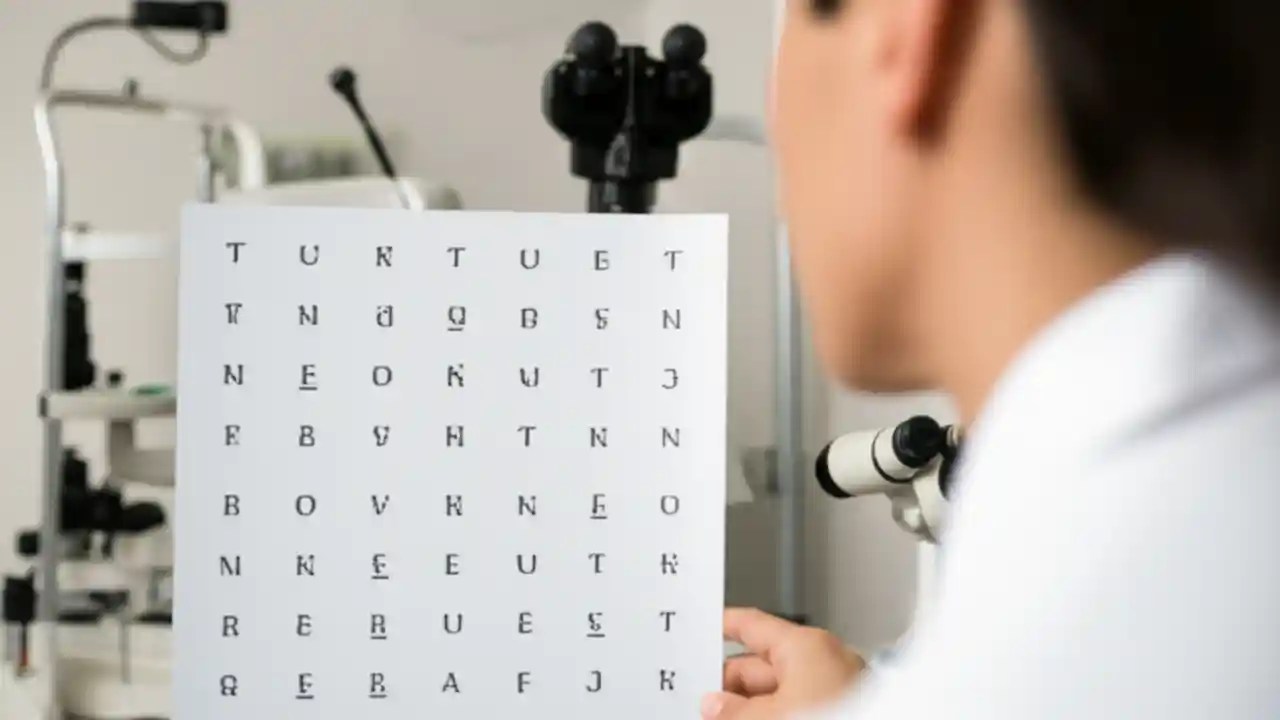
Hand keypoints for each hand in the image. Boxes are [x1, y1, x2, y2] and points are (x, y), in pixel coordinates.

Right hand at [702, 608, 865, 719]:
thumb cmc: (834, 717)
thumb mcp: (768, 717)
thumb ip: (734, 710)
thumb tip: (714, 705)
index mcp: (806, 647)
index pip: (753, 626)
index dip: (723, 627)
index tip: (703, 632)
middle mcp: (824, 664)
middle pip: (762, 668)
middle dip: (730, 688)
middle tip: (701, 706)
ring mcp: (835, 693)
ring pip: (779, 695)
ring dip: (750, 709)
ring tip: (722, 719)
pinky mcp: (844, 711)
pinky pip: (799, 708)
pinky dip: (777, 716)